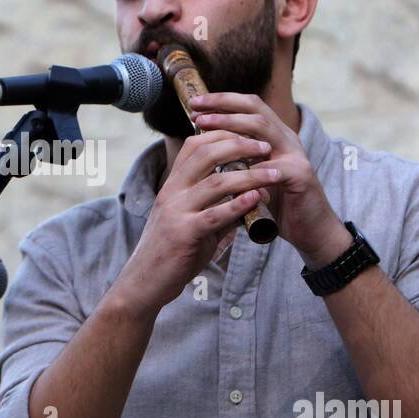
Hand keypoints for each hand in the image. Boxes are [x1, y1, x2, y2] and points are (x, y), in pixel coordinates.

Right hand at [113, 129, 279, 312]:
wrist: (144, 283)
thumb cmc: (171, 253)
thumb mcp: (192, 222)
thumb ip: (217, 207)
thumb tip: (249, 197)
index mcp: (172, 185)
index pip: (195, 145)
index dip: (224, 134)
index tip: (251, 136)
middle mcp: (172, 192)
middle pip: (206, 154)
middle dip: (240, 146)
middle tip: (266, 147)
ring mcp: (176, 212)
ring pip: (215, 182)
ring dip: (250, 176)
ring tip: (274, 174)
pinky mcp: (183, 234)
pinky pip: (214, 215)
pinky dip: (238, 205)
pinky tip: (257, 199)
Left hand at [187, 93, 350, 267]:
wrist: (311, 231)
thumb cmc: (278, 203)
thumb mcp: (252, 176)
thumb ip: (237, 159)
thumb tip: (204, 145)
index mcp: (275, 136)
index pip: (250, 106)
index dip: (222, 101)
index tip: (195, 104)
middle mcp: (287, 139)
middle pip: (255, 110)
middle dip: (222, 106)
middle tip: (195, 108)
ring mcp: (296, 155)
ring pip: (263, 129)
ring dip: (230, 125)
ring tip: (205, 125)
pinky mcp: (302, 176)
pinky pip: (273, 166)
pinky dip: (249, 167)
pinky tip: (226, 169)